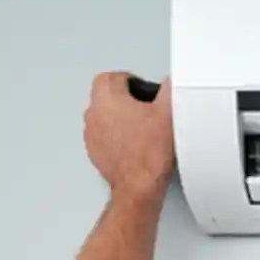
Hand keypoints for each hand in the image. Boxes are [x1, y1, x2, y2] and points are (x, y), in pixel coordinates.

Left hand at [83, 72, 174, 201]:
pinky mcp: (94, 151)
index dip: (130, 80)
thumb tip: (168, 83)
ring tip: (142, 127)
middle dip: (124, 98)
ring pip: (103, 115)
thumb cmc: (150, 151)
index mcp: (108, 98)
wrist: (139, 183)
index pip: (111, 77)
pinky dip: (116, 135)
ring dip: (119, 117)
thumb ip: (168, 89)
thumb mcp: (168, 112)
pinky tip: (135, 144)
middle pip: (105, 95)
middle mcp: (94, 113)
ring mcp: (91, 134)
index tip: (142, 90)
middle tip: (144, 107)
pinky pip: (103, 135)